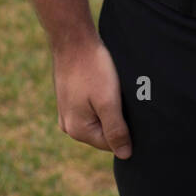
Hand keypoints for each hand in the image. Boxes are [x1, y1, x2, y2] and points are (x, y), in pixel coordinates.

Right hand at [52, 36, 131, 157]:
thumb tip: (125, 156)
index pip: (111, 144)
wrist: (73, 40)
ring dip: (109, 107)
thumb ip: (116, 130)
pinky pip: (90, 107)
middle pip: (104, 133)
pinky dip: (100, 99)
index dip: (126, 129)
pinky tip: (103, 83)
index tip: (129, 107)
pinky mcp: (69, 98)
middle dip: (117, 118)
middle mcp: (68, 126)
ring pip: (99, 119)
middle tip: (122, 95)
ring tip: (111, 87)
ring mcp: (67, 112)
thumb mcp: (108, 102)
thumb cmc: (93, 69)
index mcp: (77, 131)